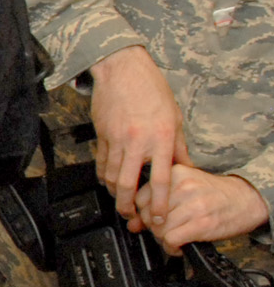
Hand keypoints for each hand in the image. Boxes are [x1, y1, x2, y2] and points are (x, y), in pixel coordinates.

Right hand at [89, 45, 188, 224]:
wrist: (122, 70)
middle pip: (128, 184)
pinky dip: (104, 176)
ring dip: (114, 193)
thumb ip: (179, 146)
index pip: (161, 178)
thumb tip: (186, 167)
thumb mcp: (175, 117)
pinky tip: (108, 181)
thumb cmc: (151, 90)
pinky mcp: (102, 136)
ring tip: (120, 201)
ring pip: (111, 176)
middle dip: (128, 205)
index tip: (160, 216)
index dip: (161, 201)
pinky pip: (101, 163)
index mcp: (161, 138)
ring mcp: (117, 139)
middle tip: (131, 216)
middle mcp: (138, 141)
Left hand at [132, 165, 270, 250]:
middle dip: (153, 228)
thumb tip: (132, 224)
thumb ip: (157, 202)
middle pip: (147, 215)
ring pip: (158, 229)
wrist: (245, 200)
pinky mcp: (201, 223)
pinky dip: (172, 248)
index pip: (139, 198)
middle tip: (165, 230)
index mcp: (174, 174)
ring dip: (164, 240)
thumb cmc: (213, 194)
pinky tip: (180, 246)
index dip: (142, 214)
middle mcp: (182, 187)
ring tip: (175, 238)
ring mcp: (192, 205)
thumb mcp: (184, 189)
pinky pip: (171, 240)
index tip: (149, 220)